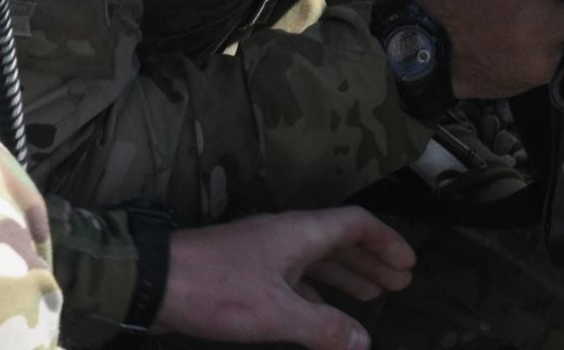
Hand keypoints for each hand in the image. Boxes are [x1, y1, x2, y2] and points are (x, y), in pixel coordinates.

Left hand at [157, 207, 415, 349]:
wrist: (154, 281)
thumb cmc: (218, 289)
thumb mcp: (276, 313)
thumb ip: (323, 328)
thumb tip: (365, 344)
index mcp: (302, 233)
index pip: (357, 225)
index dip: (387, 243)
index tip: (409, 265)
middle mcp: (288, 234)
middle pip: (341, 240)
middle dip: (372, 261)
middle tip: (399, 283)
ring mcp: (265, 251)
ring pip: (317, 259)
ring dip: (345, 276)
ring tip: (370, 296)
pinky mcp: (246, 270)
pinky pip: (296, 276)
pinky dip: (316, 292)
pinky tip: (321, 314)